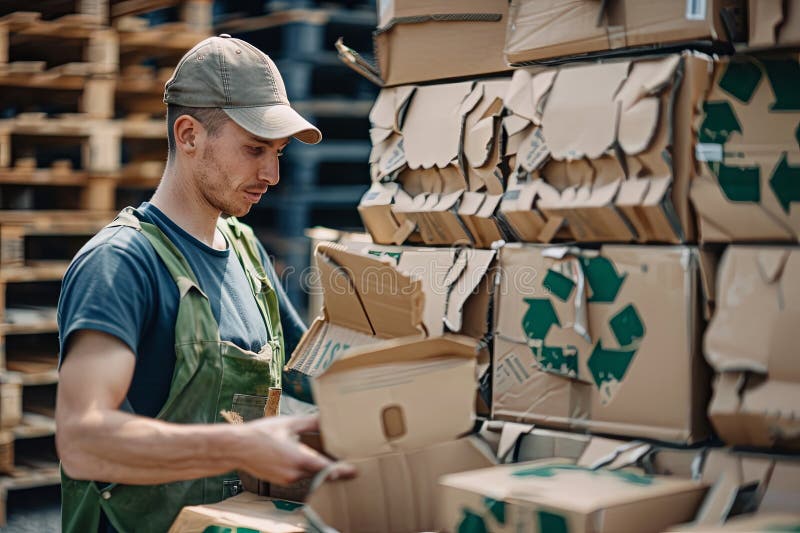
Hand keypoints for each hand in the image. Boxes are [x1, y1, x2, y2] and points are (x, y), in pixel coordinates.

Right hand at [233, 414, 355, 485]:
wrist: (237, 447)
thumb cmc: (262, 433)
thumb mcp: (289, 423)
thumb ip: (311, 422)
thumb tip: (326, 417)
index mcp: (300, 459)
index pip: (327, 469)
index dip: (342, 470)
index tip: (354, 470)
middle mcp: (295, 473)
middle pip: (320, 474)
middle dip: (329, 468)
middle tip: (340, 460)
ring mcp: (287, 479)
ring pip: (309, 475)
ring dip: (315, 468)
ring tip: (319, 455)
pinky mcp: (280, 480)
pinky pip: (298, 476)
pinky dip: (303, 469)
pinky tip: (300, 457)